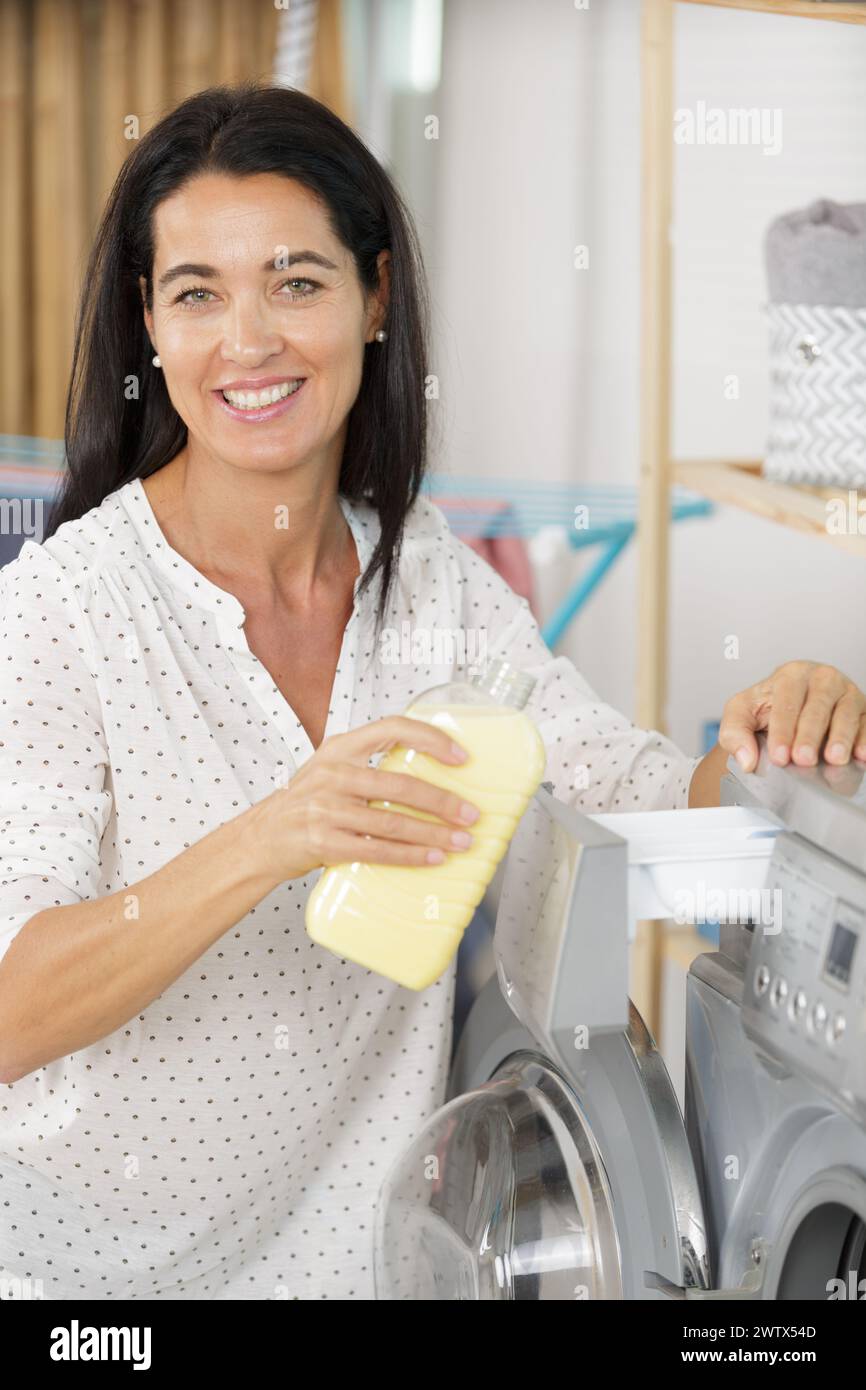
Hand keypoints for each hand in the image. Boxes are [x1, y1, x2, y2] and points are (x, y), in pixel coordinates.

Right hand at [250, 716, 480, 883]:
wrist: (261, 838)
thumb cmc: (303, 804)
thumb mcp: (330, 770)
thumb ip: (370, 768)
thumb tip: (431, 782)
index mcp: (341, 748)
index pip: (392, 729)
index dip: (430, 739)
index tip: (460, 756)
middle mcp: (334, 773)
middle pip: (401, 784)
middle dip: (444, 802)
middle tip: (471, 814)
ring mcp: (327, 808)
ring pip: (393, 821)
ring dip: (434, 834)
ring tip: (460, 841)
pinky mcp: (324, 841)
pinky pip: (377, 850)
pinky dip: (410, 856)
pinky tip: (431, 858)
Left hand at [719, 661, 865, 773]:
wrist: (791, 704)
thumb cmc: (768, 706)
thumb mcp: (742, 713)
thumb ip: (735, 732)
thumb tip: (746, 759)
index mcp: (791, 675)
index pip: (787, 701)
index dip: (782, 730)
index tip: (779, 755)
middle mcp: (821, 678)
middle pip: (817, 705)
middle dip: (810, 734)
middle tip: (803, 758)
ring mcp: (846, 693)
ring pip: (846, 712)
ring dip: (841, 736)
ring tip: (833, 758)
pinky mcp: (863, 709)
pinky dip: (865, 738)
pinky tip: (861, 754)